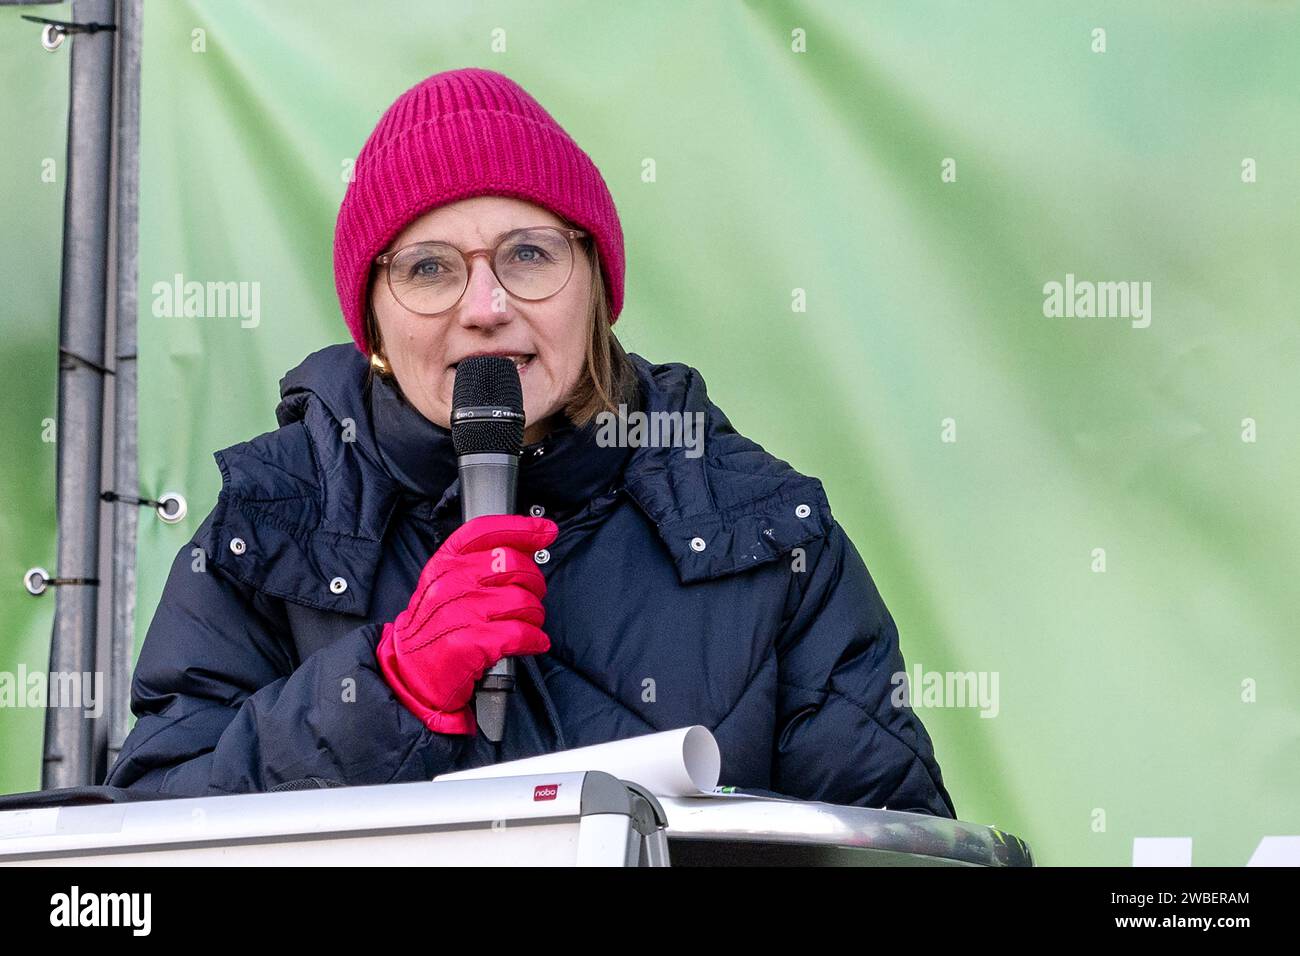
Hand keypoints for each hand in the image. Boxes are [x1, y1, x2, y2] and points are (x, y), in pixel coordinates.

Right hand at [376, 513, 557, 734]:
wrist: (410, 674)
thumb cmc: (436, 628)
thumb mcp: (446, 586)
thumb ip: (478, 564)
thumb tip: (526, 547)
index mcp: (444, 563)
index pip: (485, 531)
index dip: (521, 528)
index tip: (546, 531)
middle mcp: (451, 582)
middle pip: (513, 564)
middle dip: (534, 581)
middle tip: (532, 596)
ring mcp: (460, 612)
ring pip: (522, 599)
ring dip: (535, 614)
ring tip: (528, 624)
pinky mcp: (471, 643)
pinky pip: (520, 633)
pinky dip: (534, 639)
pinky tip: (533, 642)